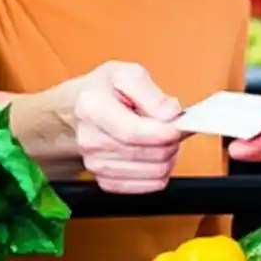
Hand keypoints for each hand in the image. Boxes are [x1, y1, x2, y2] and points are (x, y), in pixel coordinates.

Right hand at [68, 62, 187, 193]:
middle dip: (170, 142)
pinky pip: (148, 186)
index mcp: (92, 108)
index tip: (179, 127)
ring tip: (163, 139)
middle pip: (146, 154)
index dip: (162, 133)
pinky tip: (155, 154)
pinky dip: (160, 172)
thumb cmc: (106, 90)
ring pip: (153, 172)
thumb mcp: (127, 74)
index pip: (131, 132)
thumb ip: (150, 92)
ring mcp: (95, 164)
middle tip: (173, 128)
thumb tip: (170, 113)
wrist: (82, 109)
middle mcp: (90, 140)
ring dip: (168, 157)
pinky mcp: (106, 181)